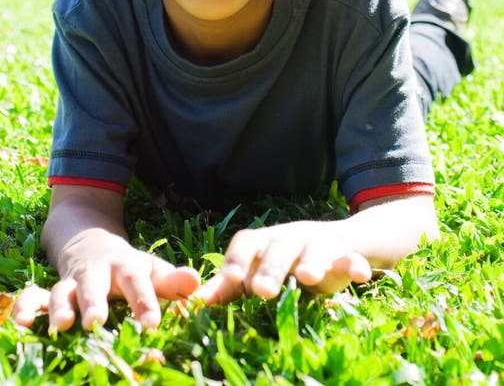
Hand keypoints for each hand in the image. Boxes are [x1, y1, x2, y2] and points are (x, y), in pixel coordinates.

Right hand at [12, 229, 199, 331]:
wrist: (87, 240)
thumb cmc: (125, 267)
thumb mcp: (148, 269)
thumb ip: (170, 280)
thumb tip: (197, 283)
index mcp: (124, 267)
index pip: (137, 282)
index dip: (145, 301)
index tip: (152, 324)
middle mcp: (94, 273)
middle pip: (94, 285)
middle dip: (93, 302)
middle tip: (95, 322)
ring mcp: (68, 281)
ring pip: (60, 291)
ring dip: (59, 308)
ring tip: (60, 326)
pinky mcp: (46, 291)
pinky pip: (31, 297)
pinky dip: (24, 307)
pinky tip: (20, 323)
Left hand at [192, 221, 371, 304]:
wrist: (334, 243)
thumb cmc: (283, 263)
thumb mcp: (255, 272)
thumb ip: (226, 289)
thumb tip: (186, 307)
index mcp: (263, 242)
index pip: (245, 244)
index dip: (238, 260)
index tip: (230, 279)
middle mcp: (287, 238)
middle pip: (277, 248)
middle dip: (270, 267)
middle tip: (262, 289)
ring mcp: (316, 244)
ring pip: (312, 249)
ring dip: (311, 261)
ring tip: (308, 275)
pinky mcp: (343, 255)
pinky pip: (350, 258)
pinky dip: (355, 264)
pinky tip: (361, 275)